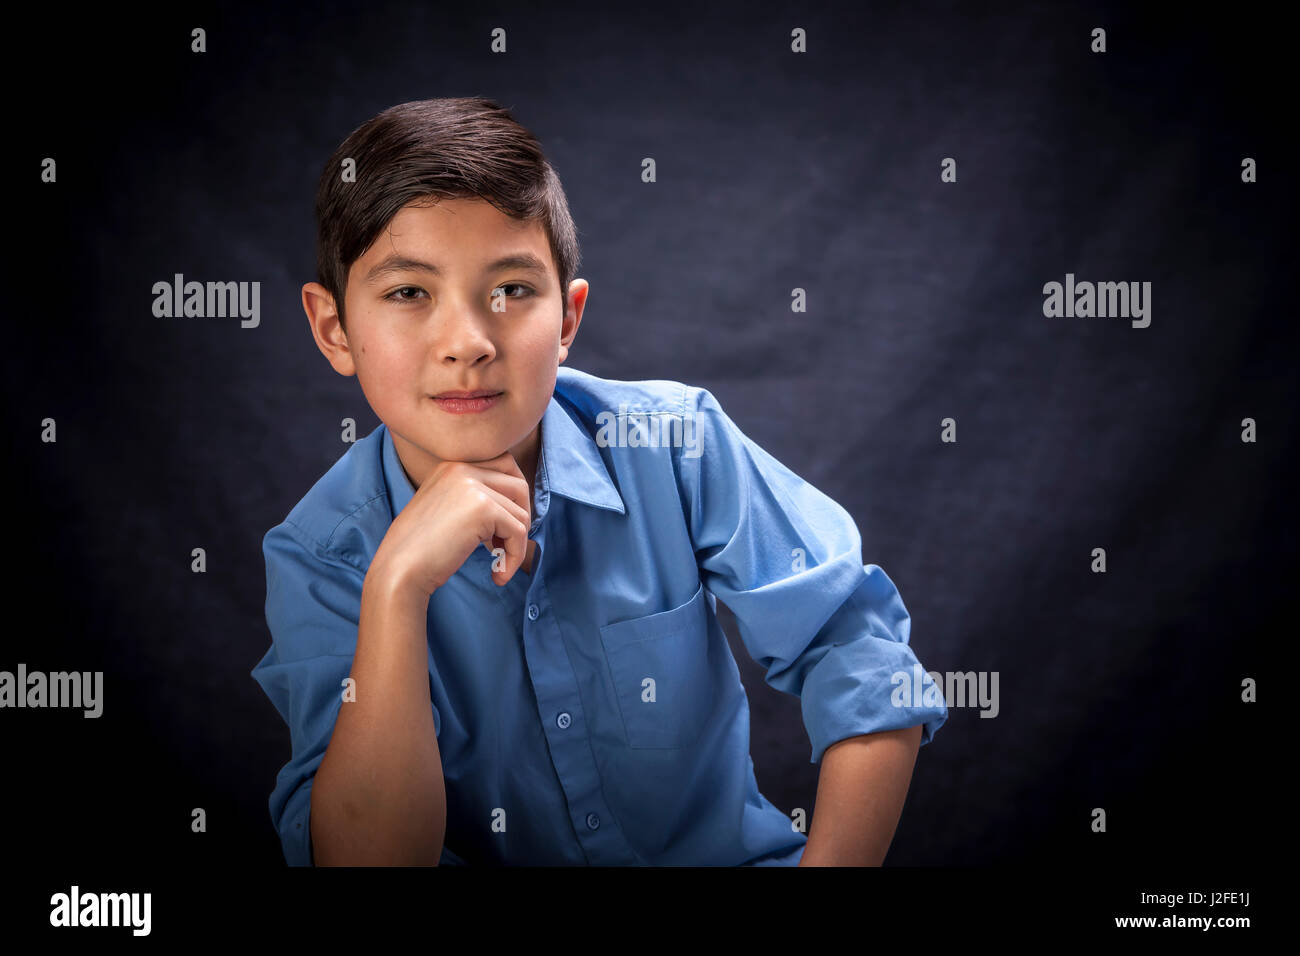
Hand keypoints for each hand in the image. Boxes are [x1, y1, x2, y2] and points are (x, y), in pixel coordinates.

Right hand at [371, 450, 531, 596]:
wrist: (398, 570)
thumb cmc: (420, 551)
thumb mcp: (447, 511)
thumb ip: (474, 500)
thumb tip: (517, 508)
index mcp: (451, 466)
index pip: (503, 466)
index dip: (512, 498)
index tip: (500, 529)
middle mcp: (461, 468)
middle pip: (518, 484)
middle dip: (521, 516)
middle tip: (506, 545)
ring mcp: (472, 486)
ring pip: (521, 512)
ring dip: (516, 544)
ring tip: (498, 565)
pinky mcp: (483, 508)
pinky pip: (519, 531)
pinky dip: (515, 556)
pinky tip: (497, 574)